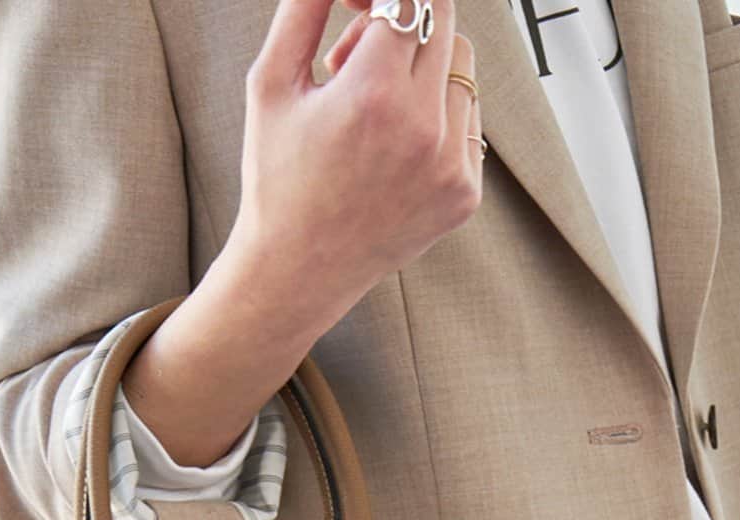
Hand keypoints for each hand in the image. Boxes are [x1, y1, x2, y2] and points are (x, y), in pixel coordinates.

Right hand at [121, 0, 480, 469]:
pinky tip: (392, 145)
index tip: (352, 8)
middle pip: (442, 19)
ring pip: (462, 67)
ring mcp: (451, 165)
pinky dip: (436, 115)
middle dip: (402, 16)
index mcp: (375, 95)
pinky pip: (468, 122)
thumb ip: (304, 7)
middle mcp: (424, 128)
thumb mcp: (272, 83)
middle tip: (358, 50)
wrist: (296, 273)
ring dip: (423, 63)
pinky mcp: (465, 194)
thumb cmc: (276, 177)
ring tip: (373, 101)